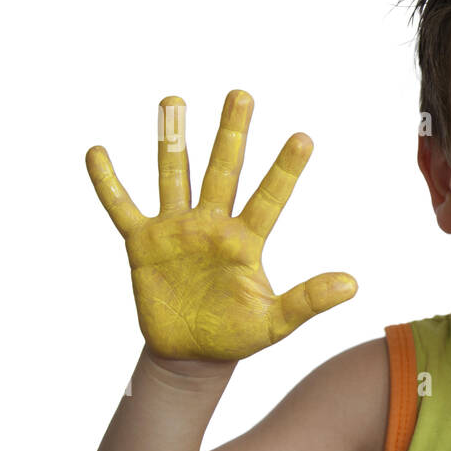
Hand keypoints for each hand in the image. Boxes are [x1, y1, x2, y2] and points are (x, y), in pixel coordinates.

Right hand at [86, 89, 356, 361]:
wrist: (192, 354)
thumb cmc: (236, 335)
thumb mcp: (275, 323)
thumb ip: (308, 301)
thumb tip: (352, 285)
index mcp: (245, 241)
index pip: (270, 198)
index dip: (285, 171)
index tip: (304, 138)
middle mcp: (211, 225)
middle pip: (224, 171)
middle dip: (232, 134)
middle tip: (242, 96)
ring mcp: (176, 230)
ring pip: (174, 176)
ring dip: (173, 141)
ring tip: (174, 101)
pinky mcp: (143, 243)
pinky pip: (122, 207)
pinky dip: (108, 183)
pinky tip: (97, 152)